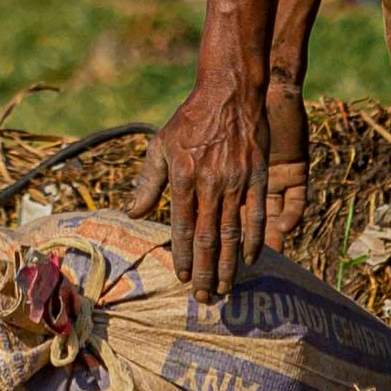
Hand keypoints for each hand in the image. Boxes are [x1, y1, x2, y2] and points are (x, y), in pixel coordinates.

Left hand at [146, 70, 280, 304]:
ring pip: (232, 232)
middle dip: (205, 271)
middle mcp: (209, 184)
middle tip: (205, 297)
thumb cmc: (190, 120)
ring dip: (228, 264)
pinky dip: (254, 240)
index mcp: (183, 178)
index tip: (183, 279)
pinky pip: (257, 215)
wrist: (229, 93)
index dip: (184, 256)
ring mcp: (236, 181)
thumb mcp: (161, 146)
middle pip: (208, 238)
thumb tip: (132, 212)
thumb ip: (149, 182)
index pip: (183, 228)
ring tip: (225, 288)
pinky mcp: (257, 176)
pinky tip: (250, 259)